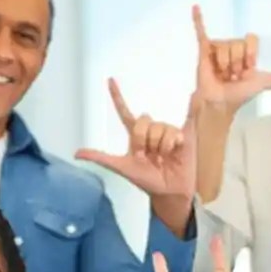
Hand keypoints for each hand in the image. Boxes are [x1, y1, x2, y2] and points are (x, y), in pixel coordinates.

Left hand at [75, 78, 194, 198]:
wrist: (167, 191)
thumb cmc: (146, 180)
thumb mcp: (122, 167)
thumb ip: (101, 158)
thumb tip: (76, 153)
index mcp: (136, 135)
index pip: (125, 112)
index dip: (117, 96)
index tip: (110, 80)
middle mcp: (151, 130)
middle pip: (144, 121)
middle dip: (145, 141)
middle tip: (150, 156)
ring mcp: (168, 132)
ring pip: (161, 128)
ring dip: (162, 146)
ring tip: (165, 157)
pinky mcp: (184, 135)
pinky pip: (186, 118)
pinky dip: (192, 107)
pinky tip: (194, 97)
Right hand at [192, 6, 270, 111]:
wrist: (221, 102)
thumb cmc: (241, 94)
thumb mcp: (265, 82)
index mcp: (247, 51)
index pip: (251, 39)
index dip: (250, 54)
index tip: (248, 68)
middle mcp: (233, 47)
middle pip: (238, 42)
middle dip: (236, 62)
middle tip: (232, 76)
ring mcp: (218, 48)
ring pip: (224, 44)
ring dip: (224, 64)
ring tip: (222, 74)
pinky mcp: (204, 50)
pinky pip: (201, 30)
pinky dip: (198, 19)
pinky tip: (196, 7)